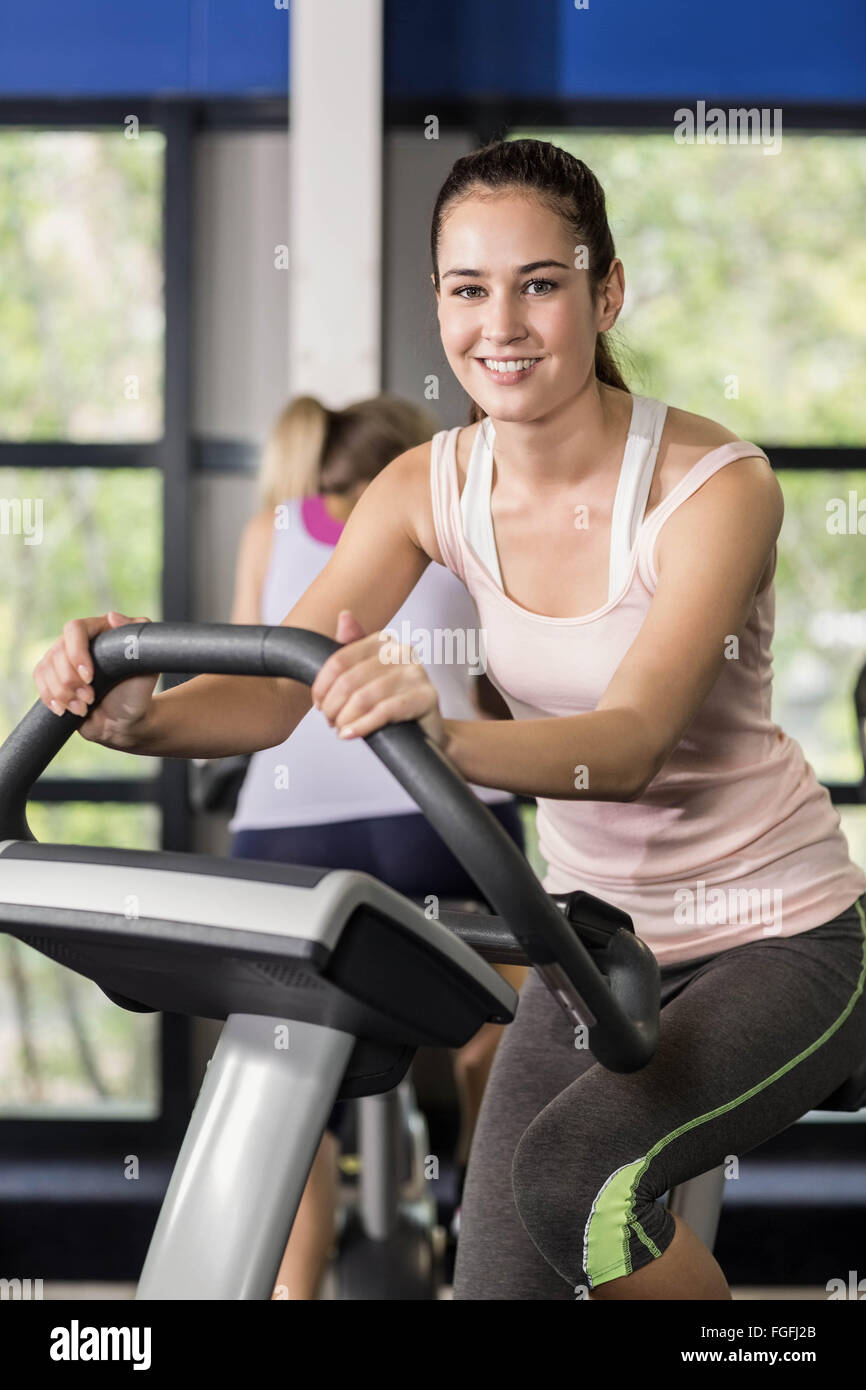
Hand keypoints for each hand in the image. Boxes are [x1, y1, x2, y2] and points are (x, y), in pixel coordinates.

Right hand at [33, 611, 157, 745]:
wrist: (125, 719)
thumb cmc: (137, 690)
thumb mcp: (146, 663)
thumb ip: (137, 635)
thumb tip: (112, 617)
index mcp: (99, 630)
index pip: (75, 629)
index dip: (77, 653)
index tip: (89, 677)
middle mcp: (77, 641)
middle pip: (57, 653)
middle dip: (72, 682)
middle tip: (90, 698)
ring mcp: (62, 658)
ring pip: (46, 669)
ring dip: (63, 693)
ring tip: (83, 707)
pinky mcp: (51, 676)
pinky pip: (39, 680)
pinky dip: (51, 698)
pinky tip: (65, 709)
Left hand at [311, 610, 445, 748]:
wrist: (426, 728)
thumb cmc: (392, 701)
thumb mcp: (367, 674)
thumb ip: (351, 648)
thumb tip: (344, 616)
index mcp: (383, 641)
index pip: (339, 660)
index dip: (322, 686)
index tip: (318, 704)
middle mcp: (402, 651)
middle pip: (349, 680)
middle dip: (333, 706)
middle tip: (331, 721)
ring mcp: (417, 673)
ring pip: (364, 697)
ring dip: (345, 718)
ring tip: (341, 729)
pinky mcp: (427, 697)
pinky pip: (384, 712)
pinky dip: (362, 726)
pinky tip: (350, 734)